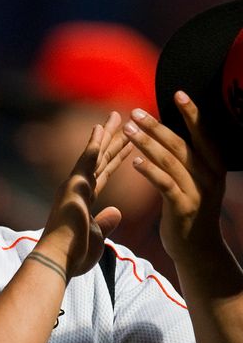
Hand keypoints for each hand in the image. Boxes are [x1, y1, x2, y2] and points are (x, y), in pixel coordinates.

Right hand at [39, 111, 130, 278]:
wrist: (58, 260)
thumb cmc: (74, 254)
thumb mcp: (97, 235)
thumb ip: (106, 221)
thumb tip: (116, 212)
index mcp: (83, 199)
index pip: (104, 172)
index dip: (116, 156)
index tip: (128, 142)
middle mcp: (76, 189)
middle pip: (100, 158)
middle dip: (112, 139)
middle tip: (122, 118)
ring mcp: (73, 187)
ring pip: (94, 155)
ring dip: (106, 135)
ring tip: (117, 116)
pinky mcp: (72, 188)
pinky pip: (85, 163)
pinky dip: (93, 145)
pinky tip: (101, 129)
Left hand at [123, 92, 225, 263]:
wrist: (198, 249)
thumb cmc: (190, 213)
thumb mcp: (195, 183)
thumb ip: (188, 162)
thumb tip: (173, 137)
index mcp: (213, 165)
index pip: (202, 133)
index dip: (192, 113)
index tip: (177, 93)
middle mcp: (209, 175)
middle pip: (182, 144)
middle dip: (157, 126)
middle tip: (135, 112)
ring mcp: (197, 191)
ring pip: (171, 161)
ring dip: (147, 144)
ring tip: (128, 131)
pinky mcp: (183, 207)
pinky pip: (165, 185)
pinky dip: (150, 171)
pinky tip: (134, 162)